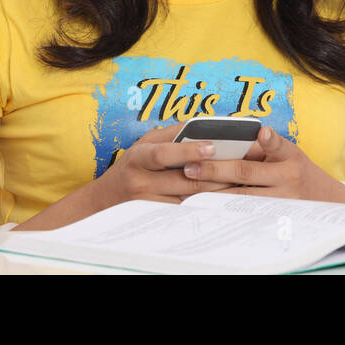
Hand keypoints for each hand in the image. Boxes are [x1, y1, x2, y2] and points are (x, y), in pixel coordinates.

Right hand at [90, 123, 238, 210]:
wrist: (103, 200)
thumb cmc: (132, 165)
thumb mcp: (144, 144)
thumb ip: (172, 134)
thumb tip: (204, 125)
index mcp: (139, 157)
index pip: (164, 153)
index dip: (189, 150)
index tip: (213, 146)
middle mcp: (141, 181)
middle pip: (184, 179)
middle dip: (216, 174)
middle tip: (241, 168)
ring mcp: (148, 204)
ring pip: (189, 198)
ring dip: (215, 191)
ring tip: (239, 183)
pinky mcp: (155, 219)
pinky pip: (185, 211)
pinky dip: (204, 205)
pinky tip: (222, 200)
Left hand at [182, 126, 344, 203]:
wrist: (326, 201)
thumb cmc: (300, 171)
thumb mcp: (291, 153)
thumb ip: (268, 147)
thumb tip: (239, 137)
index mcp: (289, 158)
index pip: (272, 146)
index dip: (264, 140)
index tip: (247, 137)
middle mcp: (286, 180)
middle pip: (244, 174)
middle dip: (214, 171)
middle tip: (190, 168)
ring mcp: (280, 202)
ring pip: (240, 198)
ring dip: (212, 193)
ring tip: (189, 189)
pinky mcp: (273, 218)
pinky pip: (243, 214)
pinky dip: (223, 210)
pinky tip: (205, 208)